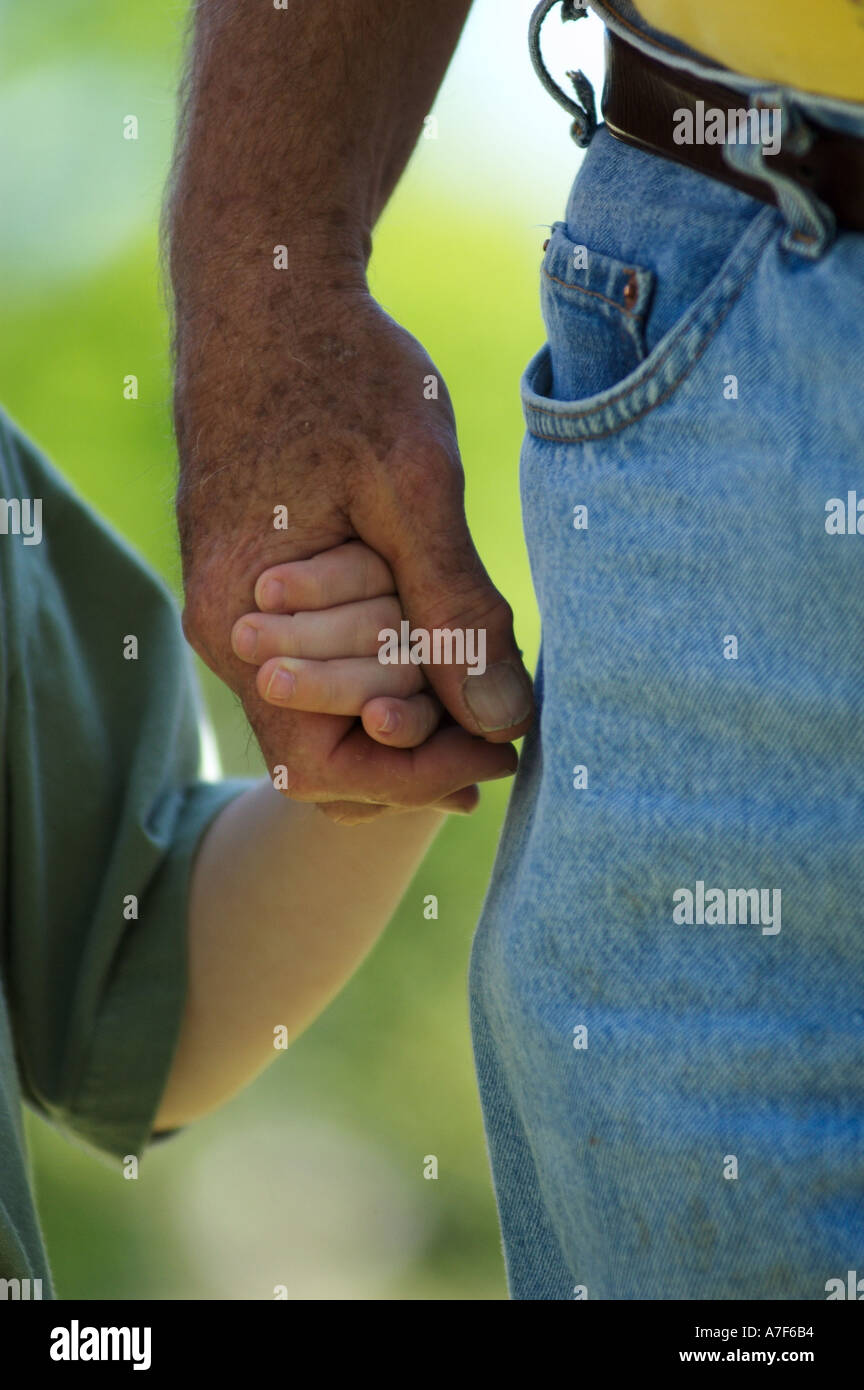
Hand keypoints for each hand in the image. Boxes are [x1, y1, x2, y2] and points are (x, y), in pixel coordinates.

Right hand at [176, 289, 533, 819]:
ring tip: (487, 692)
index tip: (501, 751)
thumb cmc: (336, 372)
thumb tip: (501, 718)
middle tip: (508, 723)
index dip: (417, 777)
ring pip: (321, 712)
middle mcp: (229, 630)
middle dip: (420, 751)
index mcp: (246, 619)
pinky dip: (382, 669)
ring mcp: (238, 607)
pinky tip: (443, 650)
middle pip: (323, 753)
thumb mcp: (413, 486)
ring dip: (404, 710)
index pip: (321, 767)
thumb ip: (453, 607)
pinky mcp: (259, 580)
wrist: (266, 290)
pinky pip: (317, 663)